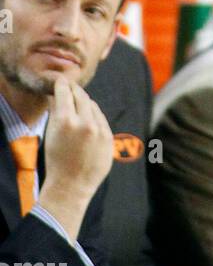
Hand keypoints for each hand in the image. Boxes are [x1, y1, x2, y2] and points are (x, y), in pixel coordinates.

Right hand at [42, 79, 112, 200]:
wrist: (71, 186)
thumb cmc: (56, 160)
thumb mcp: (51, 134)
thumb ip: (56, 112)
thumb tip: (58, 94)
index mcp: (66, 122)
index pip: (65, 93)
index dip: (62, 84)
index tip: (61, 80)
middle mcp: (85, 123)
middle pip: (81, 96)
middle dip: (74, 90)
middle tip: (69, 86)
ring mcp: (99, 131)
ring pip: (93, 106)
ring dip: (85, 103)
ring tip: (78, 101)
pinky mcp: (109, 138)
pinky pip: (101, 119)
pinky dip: (94, 116)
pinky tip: (88, 117)